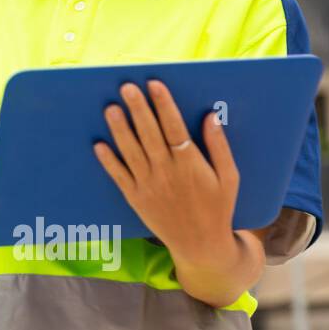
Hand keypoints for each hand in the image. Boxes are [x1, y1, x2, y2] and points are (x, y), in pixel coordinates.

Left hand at [92, 80, 238, 264]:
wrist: (201, 245)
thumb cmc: (218, 208)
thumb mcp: (229, 178)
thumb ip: (219, 147)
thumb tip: (211, 116)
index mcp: (191, 165)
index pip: (174, 127)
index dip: (164, 105)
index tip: (154, 84)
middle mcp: (167, 172)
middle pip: (149, 134)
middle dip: (138, 109)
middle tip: (126, 87)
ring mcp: (149, 185)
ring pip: (131, 152)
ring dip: (120, 130)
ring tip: (110, 108)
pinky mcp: (136, 198)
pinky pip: (119, 176)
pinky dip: (108, 161)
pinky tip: (99, 145)